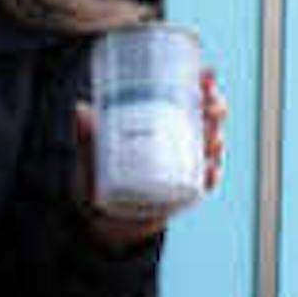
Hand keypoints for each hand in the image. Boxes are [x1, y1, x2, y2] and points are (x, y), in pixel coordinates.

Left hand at [74, 67, 229, 248]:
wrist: (99, 221)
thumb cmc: (95, 179)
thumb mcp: (89, 156)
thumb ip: (86, 136)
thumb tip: (81, 109)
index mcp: (159, 122)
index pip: (186, 97)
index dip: (202, 85)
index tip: (206, 74)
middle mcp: (177, 142)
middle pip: (207, 119)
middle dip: (215, 109)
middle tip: (209, 106)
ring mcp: (183, 168)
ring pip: (210, 148)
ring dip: (216, 140)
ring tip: (211, 138)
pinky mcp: (184, 194)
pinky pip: (204, 183)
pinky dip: (210, 176)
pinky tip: (210, 171)